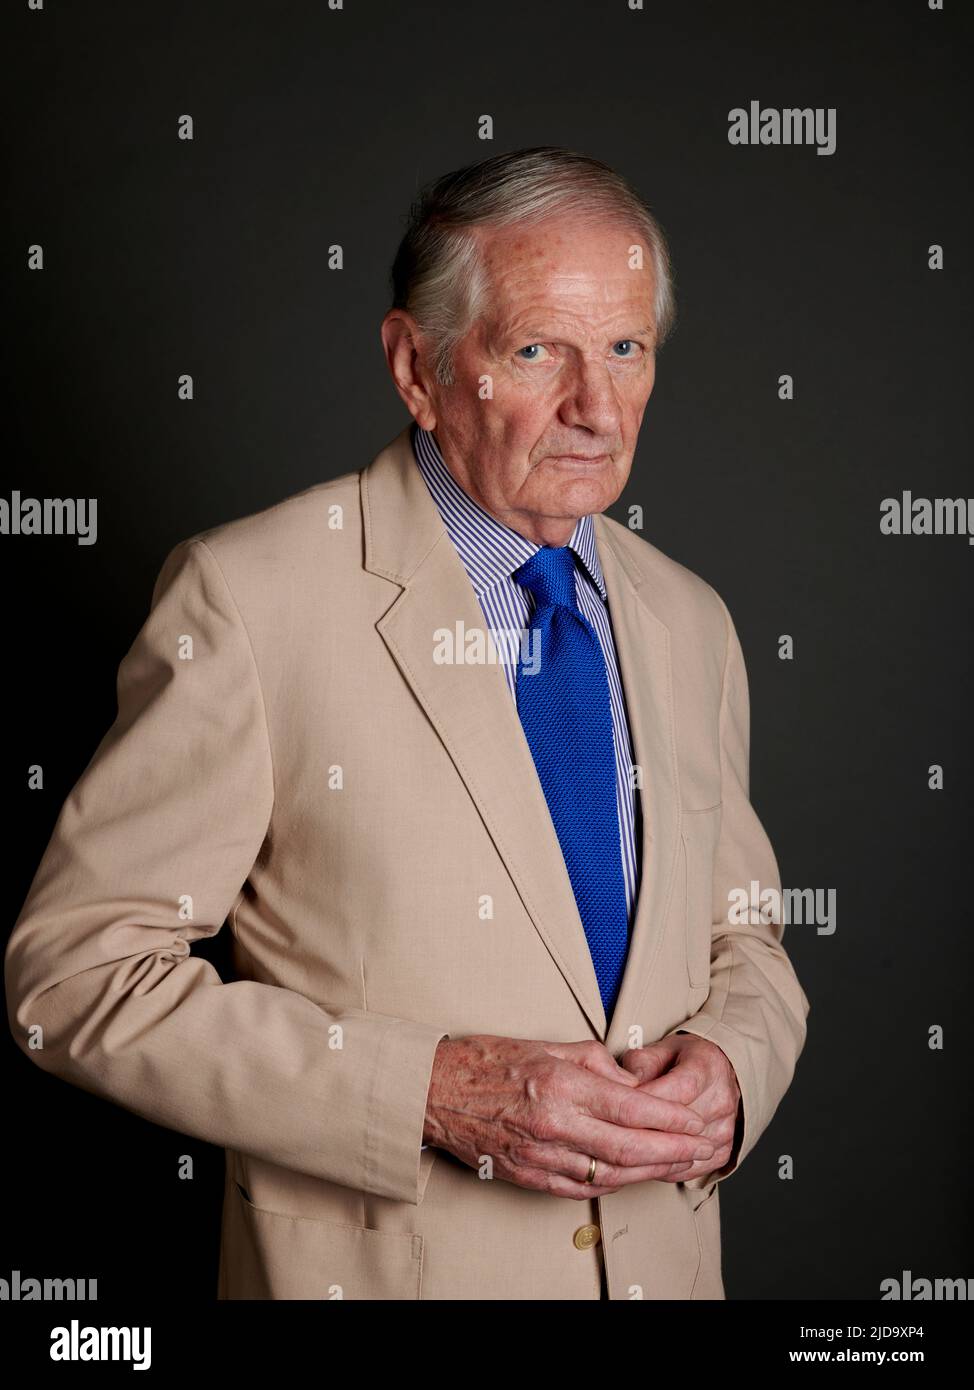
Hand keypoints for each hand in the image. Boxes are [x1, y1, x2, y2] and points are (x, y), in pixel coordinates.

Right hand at [422, 1034, 716, 1198]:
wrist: (432, 1091)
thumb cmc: (485, 1061)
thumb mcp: (546, 1045)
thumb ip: (594, 1063)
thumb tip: (632, 1082)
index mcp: (560, 1085)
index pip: (632, 1108)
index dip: (670, 1119)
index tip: (695, 1120)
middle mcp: (553, 1125)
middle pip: (629, 1147)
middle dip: (673, 1151)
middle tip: (702, 1149)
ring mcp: (540, 1155)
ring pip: (610, 1174)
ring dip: (650, 1173)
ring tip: (678, 1166)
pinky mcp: (527, 1175)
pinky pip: (580, 1187)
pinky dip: (612, 1185)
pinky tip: (632, 1178)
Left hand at [621, 1034, 740, 1182]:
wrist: (717, 1074)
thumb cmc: (683, 1061)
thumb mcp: (660, 1049)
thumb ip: (641, 1062)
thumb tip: (626, 1085)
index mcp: (707, 1067)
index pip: (678, 1089)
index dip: (646, 1101)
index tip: (618, 1106)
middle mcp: (722, 1099)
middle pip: (681, 1125)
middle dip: (644, 1130)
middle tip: (614, 1133)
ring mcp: (725, 1128)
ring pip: (685, 1151)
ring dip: (653, 1154)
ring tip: (625, 1150)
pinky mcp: (724, 1151)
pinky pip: (691, 1168)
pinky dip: (665, 1168)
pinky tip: (644, 1161)